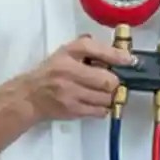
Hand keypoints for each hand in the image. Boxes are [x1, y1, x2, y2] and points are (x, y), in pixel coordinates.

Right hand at [19, 36, 136, 120]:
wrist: (30, 97)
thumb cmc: (50, 73)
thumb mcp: (64, 54)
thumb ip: (87, 48)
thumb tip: (116, 49)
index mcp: (67, 53)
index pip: (93, 48)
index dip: (115, 54)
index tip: (130, 60)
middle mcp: (68, 71)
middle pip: (107, 80)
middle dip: (114, 82)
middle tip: (112, 82)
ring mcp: (70, 93)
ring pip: (106, 98)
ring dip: (109, 96)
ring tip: (102, 93)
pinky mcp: (73, 110)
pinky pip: (100, 111)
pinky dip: (103, 108)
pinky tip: (95, 103)